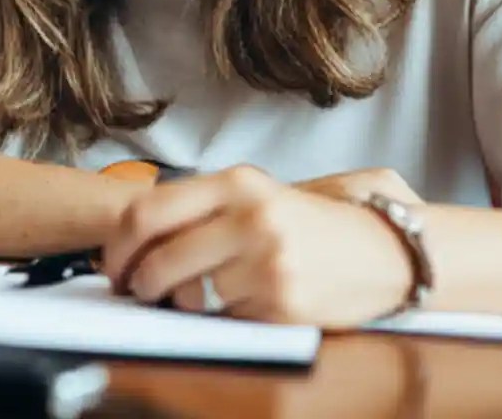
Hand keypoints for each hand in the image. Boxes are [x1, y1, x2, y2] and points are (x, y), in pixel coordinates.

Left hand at [102, 165, 415, 327]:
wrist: (388, 250)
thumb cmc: (311, 224)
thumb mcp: (257, 195)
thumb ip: (201, 207)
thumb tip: (134, 235)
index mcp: (236, 182)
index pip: (146, 212)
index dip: (117, 247)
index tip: (113, 265)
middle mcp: (249, 217)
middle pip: (158, 260)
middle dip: (137, 283)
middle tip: (136, 291)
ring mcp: (266, 261)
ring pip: (187, 295)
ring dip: (179, 303)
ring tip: (193, 295)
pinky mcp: (281, 302)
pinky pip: (223, 318)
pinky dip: (220, 316)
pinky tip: (239, 303)